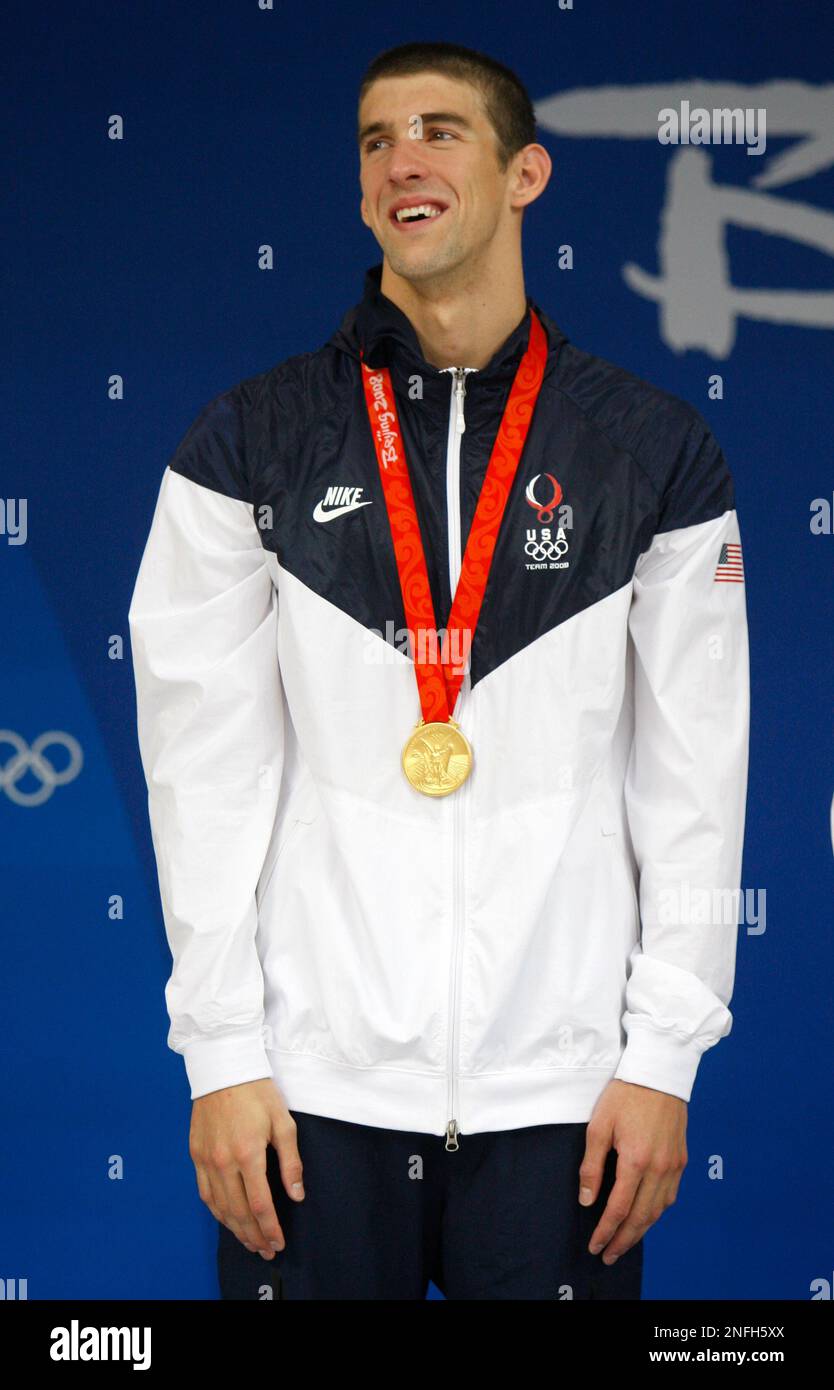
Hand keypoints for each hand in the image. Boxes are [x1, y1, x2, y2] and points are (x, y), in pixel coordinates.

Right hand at [189, 1078, 304, 1258]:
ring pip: (219, 1207)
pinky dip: (216, 1211)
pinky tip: (226, 1218)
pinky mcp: (195, 1153)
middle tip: (266, 1249)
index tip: (278, 1242)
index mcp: (248, 1153)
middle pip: (238, 1212)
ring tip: (249, 1241)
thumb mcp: (283, 1121)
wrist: (223, 1067)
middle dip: (254, 1235)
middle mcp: (223, 1161)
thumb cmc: (256, 1091)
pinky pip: (204, 1192)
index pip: (260, 1204)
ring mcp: (206, 1159)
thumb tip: (296, 1194)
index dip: (270, 1228)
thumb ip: (290, 1161)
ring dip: (235, 1229)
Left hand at [578, 1079, 686, 1264]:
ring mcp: (673, 1165)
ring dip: (641, 1231)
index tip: (595, 1245)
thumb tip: (587, 1199)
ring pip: (658, 1210)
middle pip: (641, 1217)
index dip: (606, 1231)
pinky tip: (647, 1216)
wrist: (659, 1072)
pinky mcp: (681, 1159)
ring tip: (625, 1242)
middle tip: (608, 1255)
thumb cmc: (625, 1095)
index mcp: (636, 1160)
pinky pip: (670, 1196)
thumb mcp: (599, 1125)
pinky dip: (657, 1212)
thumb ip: (592, 1165)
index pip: (619, 1208)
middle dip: (623, 1240)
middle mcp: (659, 1168)